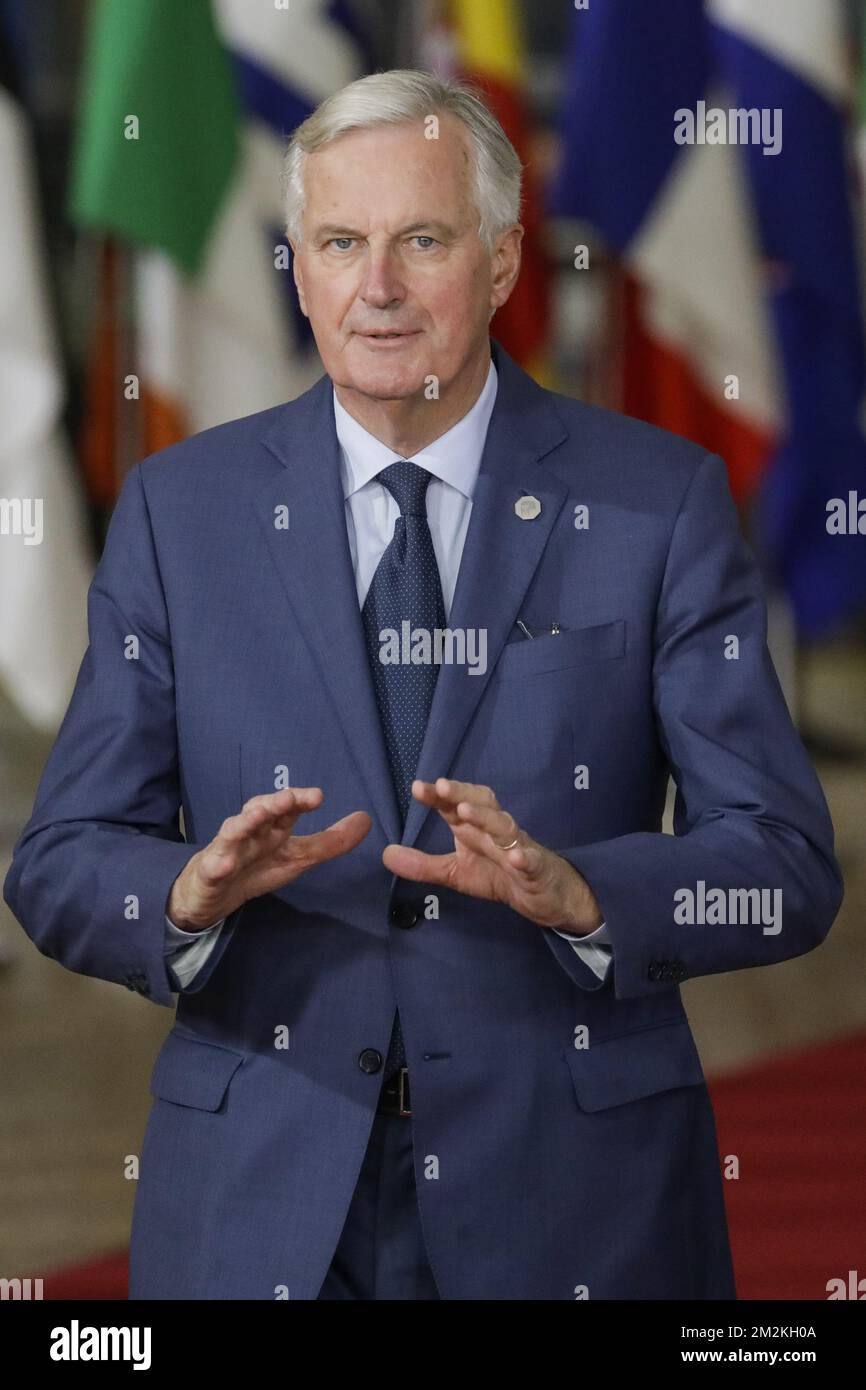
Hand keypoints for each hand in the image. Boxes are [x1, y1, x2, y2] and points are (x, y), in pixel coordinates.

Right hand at [167, 788, 370, 929]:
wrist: (210, 894)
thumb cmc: (255, 867)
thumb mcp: (298, 857)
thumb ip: (331, 841)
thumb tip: (366, 819)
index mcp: (271, 827)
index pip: (286, 808)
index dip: (299, 800)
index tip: (318, 796)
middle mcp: (249, 831)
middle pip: (259, 811)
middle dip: (273, 803)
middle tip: (289, 798)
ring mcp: (227, 849)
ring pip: (234, 830)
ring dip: (245, 822)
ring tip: (258, 815)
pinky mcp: (210, 871)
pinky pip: (213, 866)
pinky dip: (219, 862)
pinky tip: (225, 862)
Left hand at [382, 778, 602, 933]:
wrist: (548, 894)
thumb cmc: (500, 875)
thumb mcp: (457, 872)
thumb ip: (423, 865)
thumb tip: (385, 854)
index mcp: (477, 828)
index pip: (457, 805)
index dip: (440, 795)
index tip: (418, 787)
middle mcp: (498, 831)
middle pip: (483, 806)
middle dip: (463, 795)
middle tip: (443, 788)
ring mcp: (520, 847)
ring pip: (506, 828)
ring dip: (487, 819)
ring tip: (466, 814)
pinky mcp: (538, 870)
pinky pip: (532, 861)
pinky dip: (525, 857)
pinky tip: (516, 857)